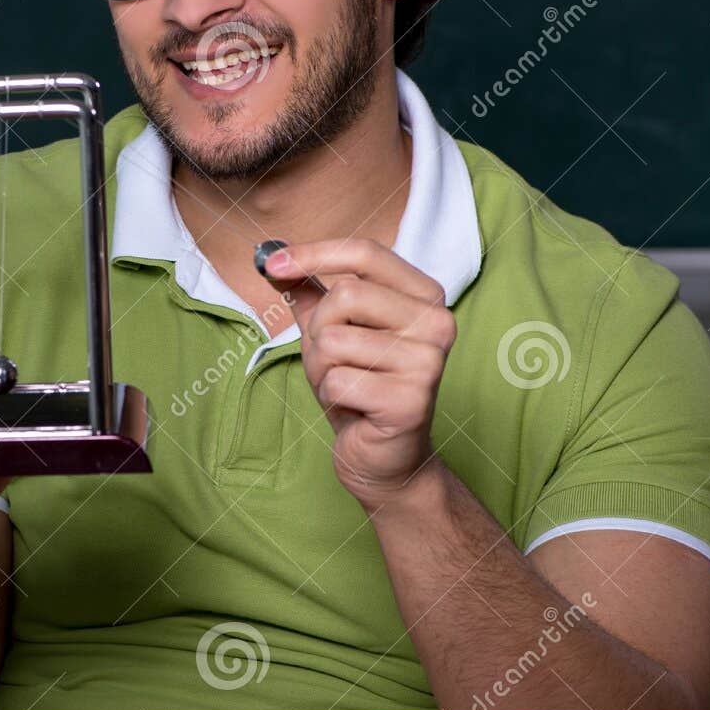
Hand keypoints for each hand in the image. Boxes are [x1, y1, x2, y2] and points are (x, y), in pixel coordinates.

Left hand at [263, 237, 455, 507]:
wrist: (383, 456)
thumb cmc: (360, 386)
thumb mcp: (332, 330)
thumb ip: (309, 292)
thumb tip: (272, 257)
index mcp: (424, 296)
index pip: (366, 252)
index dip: (314, 254)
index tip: (273, 264)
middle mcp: (436, 323)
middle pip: (345, 294)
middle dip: (318, 329)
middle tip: (331, 359)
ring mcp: (428, 362)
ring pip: (334, 340)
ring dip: (321, 368)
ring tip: (345, 385)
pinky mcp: (411, 400)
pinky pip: (338, 380)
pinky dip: (331, 395)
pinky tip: (354, 408)